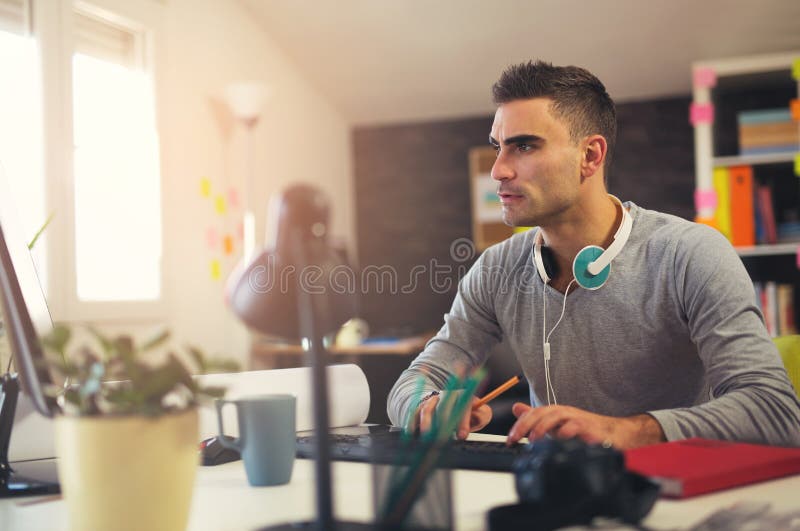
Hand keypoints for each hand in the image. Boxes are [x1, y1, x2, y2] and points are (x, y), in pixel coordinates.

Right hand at [416, 394, 492, 439]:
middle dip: (444, 423)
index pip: (463, 404)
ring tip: (427, 436)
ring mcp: (430, 402)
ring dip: (426, 423)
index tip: (462, 436)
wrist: (442, 403)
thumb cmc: (464, 413)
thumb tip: (477, 416)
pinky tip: (412, 434)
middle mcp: (444, 396)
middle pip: (443, 407)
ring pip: (427, 409)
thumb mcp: (478, 413)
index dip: (463, 421)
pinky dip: (412, 423)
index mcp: (462, 395)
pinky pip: (413, 414)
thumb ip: (482, 415)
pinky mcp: (417, 409)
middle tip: (444, 439)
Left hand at [507, 402, 664, 449]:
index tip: (510, 439)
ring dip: (543, 427)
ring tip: (533, 439)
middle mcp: (564, 412)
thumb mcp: (556, 424)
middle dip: (526, 425)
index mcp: (555, 412)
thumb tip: (516, 408)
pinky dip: (568, 432)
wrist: (613, 433)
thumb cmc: (584, 429)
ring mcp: (577, 418)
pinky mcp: (589, 428)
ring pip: (557, 416)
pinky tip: (560, 439)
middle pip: (542, 413)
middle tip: (516, 438)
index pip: (533, 414)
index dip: (519, 425)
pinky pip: (577, 427)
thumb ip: (536, 418)